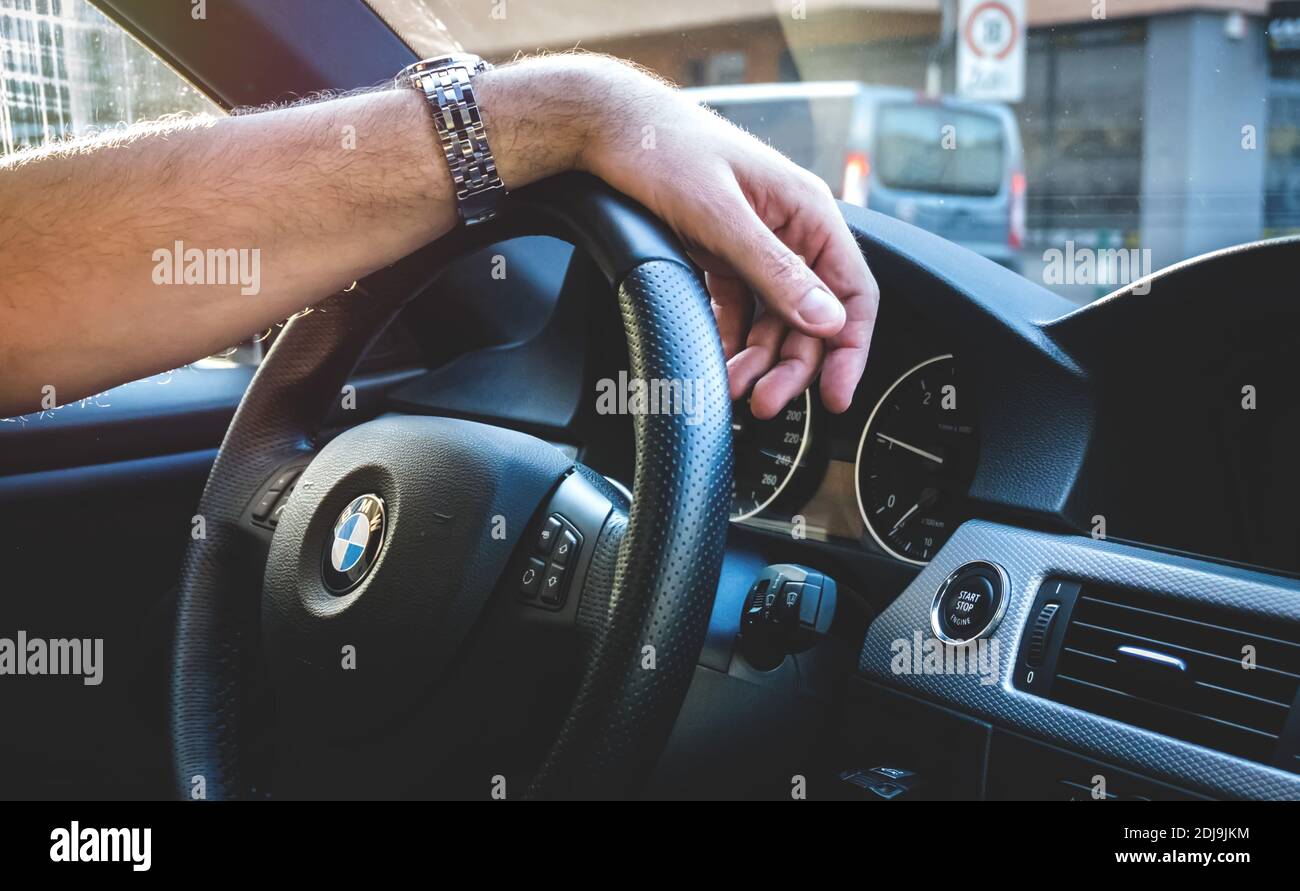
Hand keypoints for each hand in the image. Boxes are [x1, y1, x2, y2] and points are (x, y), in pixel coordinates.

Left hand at [577, 59, 878, 418]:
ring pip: (773, 319)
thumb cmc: (666, 151)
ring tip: (734, 387)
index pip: (852, 291)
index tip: (833, 394)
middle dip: (791, 365)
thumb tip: (825, 317)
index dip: (849, 348)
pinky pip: (739, 309)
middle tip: (765, 402)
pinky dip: (730, 339)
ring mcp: (755, 244)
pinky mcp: (721, 254)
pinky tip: (718, 361)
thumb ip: (775, 270)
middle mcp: (789, 230)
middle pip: (811, 317)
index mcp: (807, 212)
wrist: (607, 128)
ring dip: (758, 359)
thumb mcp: (722, 217)